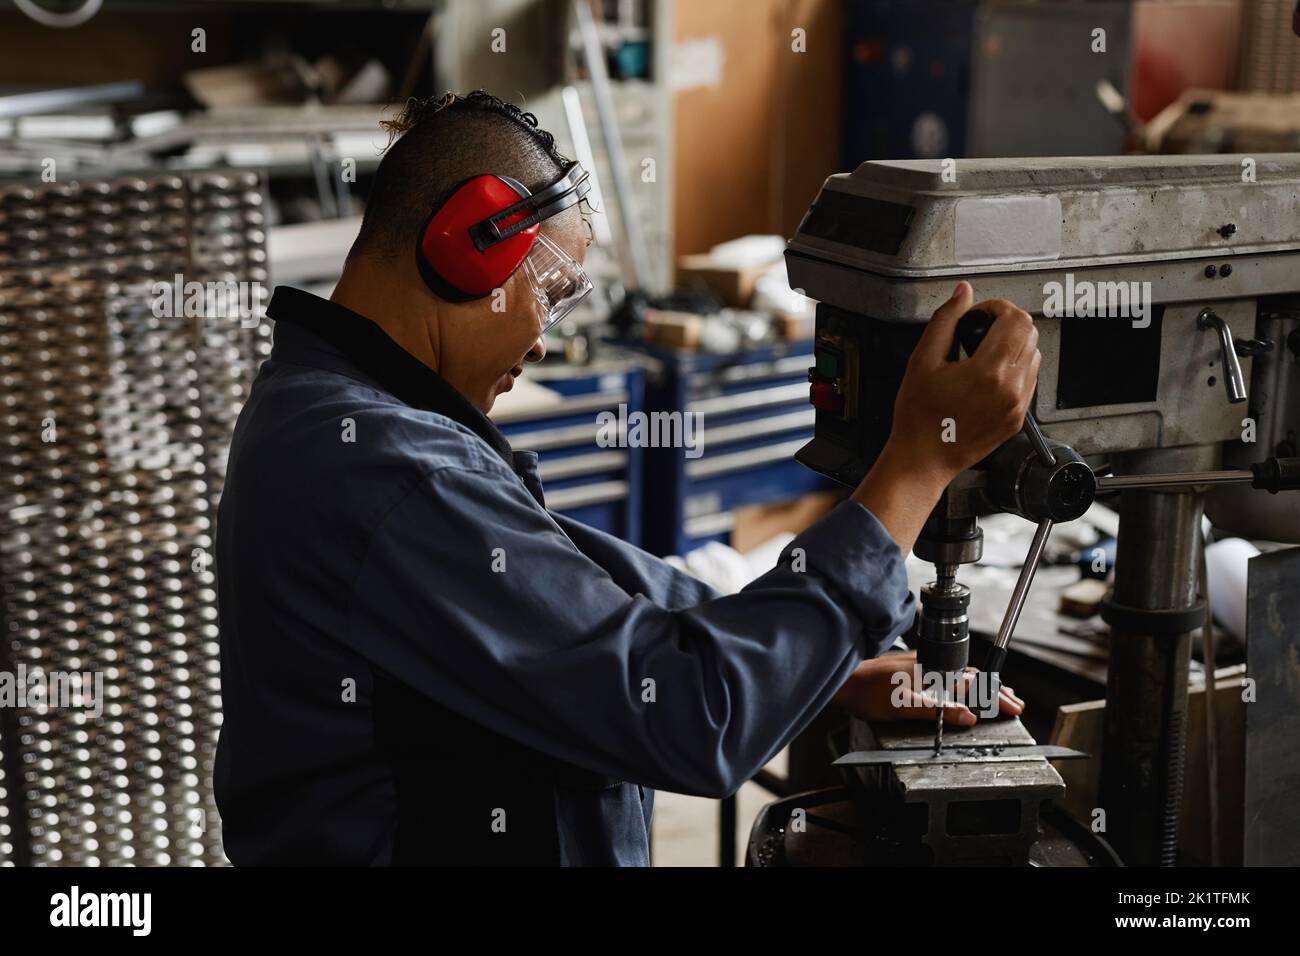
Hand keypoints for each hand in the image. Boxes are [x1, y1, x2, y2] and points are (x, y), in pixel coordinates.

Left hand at [829, 651, 1024, 725]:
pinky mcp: (917, 669)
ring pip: (963, 675)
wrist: (845, 681)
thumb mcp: (904, 706)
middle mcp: (932, 665)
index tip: (1014, 707)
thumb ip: (938, 710)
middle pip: (974, 677)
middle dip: (997, 691)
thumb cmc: (868, 693)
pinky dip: (966, 683)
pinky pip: (950, 675)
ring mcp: (925, 666)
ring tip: (1000, 696)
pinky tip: (967, 689)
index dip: (997, 697)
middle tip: (1015, 704)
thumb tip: (968, 716)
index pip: (974, 685)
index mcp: (934, 672)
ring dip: (984, 686)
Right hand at [851, 281, 1039, 552]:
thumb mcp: (922, 361)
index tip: (979, 314)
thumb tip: (962, 293)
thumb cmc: (919, 417)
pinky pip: (1029, 381)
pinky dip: (1014, 369)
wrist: (924, 458)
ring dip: (1014, 345)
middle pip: (1030, 334)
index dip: (997, 307)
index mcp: (989, 371)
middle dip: (1007, 323)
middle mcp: (1011, 388)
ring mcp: (1018, 405)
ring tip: (983, 353)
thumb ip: (945, 320)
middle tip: (981, 329)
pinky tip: (988, 376)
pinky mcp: (1017, 418)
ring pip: (1034, 356)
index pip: (1016, 319)